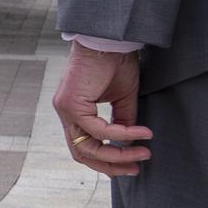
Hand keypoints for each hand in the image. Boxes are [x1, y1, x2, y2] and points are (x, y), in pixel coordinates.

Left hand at [52, 43, 151, 177]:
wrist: (109, 39)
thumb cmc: (115, 63)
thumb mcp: (122, 98)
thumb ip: (122, 121)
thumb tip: (129, 144)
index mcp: (75, 112)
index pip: (85, 146)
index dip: (107, 160)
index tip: (132, 165)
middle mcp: (66, 113)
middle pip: (82, 153)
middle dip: (110, 165)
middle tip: (136, 168)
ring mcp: (65, 109)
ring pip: (87, 147)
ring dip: (117, 155)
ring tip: (143, 153)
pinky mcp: (71, 104)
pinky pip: (98, 130)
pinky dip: (121, 135)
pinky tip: (142, 133)